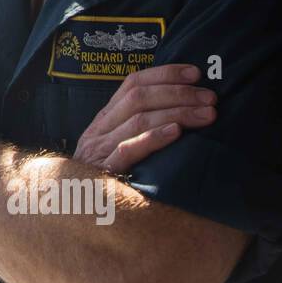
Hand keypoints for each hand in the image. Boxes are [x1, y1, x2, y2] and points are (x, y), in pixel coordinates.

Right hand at [72, 63, 215, 174]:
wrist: (72, 209)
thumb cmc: (107, 179)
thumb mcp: (116, 147)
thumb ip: (138, 129)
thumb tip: (180, 109)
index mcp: (104, 119)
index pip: (132, 83)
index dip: (165, 74)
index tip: (195, 73)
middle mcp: (100, 129)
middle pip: (139, 98)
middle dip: (179, 93)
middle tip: (210, 98)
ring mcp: (100, 150)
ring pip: (138, 119)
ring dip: (178, 113)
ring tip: (207, 115)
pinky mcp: (104, 172)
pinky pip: (127, 150)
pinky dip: (153, 138)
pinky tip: (176, 132)